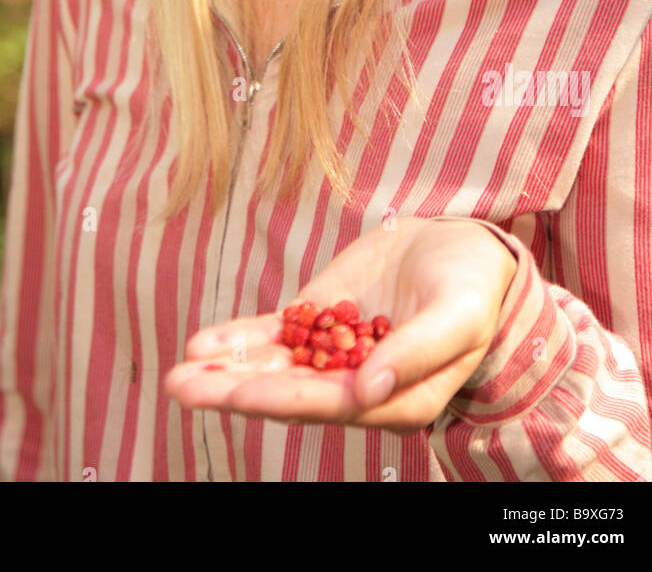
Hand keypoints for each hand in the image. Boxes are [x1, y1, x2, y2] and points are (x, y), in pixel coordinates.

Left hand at [163, 217, 517, 431]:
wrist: (463, 249)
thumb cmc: (473, 288)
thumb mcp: (457, 315)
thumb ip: (416, 353)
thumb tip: (368, 391)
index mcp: (398, 399)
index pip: (333, 403)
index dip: (284, 397)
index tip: (240, 392)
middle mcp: (358, 386)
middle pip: (289, 393)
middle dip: (233, 390)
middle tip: (183, 386)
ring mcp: (334, 354)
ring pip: (273, 367)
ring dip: (224, 370)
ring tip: (178, 373)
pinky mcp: (319, 319)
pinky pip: (275, 335)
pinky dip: (239, 339)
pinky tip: (203, 345)